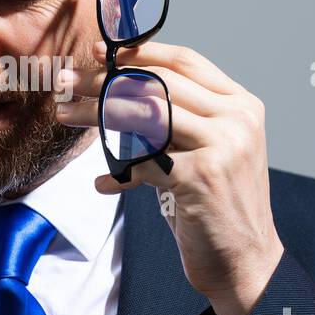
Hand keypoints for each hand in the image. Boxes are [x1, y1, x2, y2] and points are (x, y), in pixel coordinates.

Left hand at [56, 40, 283, 314]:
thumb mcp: (209, 151)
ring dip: (97, 113)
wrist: (247, 262)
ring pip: (145, 115)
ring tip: (67, 114)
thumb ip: (180, 121)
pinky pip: (143, 163)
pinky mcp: (201, 177)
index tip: (99, 53)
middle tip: (69, 82)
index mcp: (242, 105)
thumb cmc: (219, 206)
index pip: (186, 62)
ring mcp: (222, 146)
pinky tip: (103, 184)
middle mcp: (237, 119)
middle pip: (159, 83)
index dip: (139, 52)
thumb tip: (120, 91)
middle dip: (105, 79)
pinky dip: (117, 174)